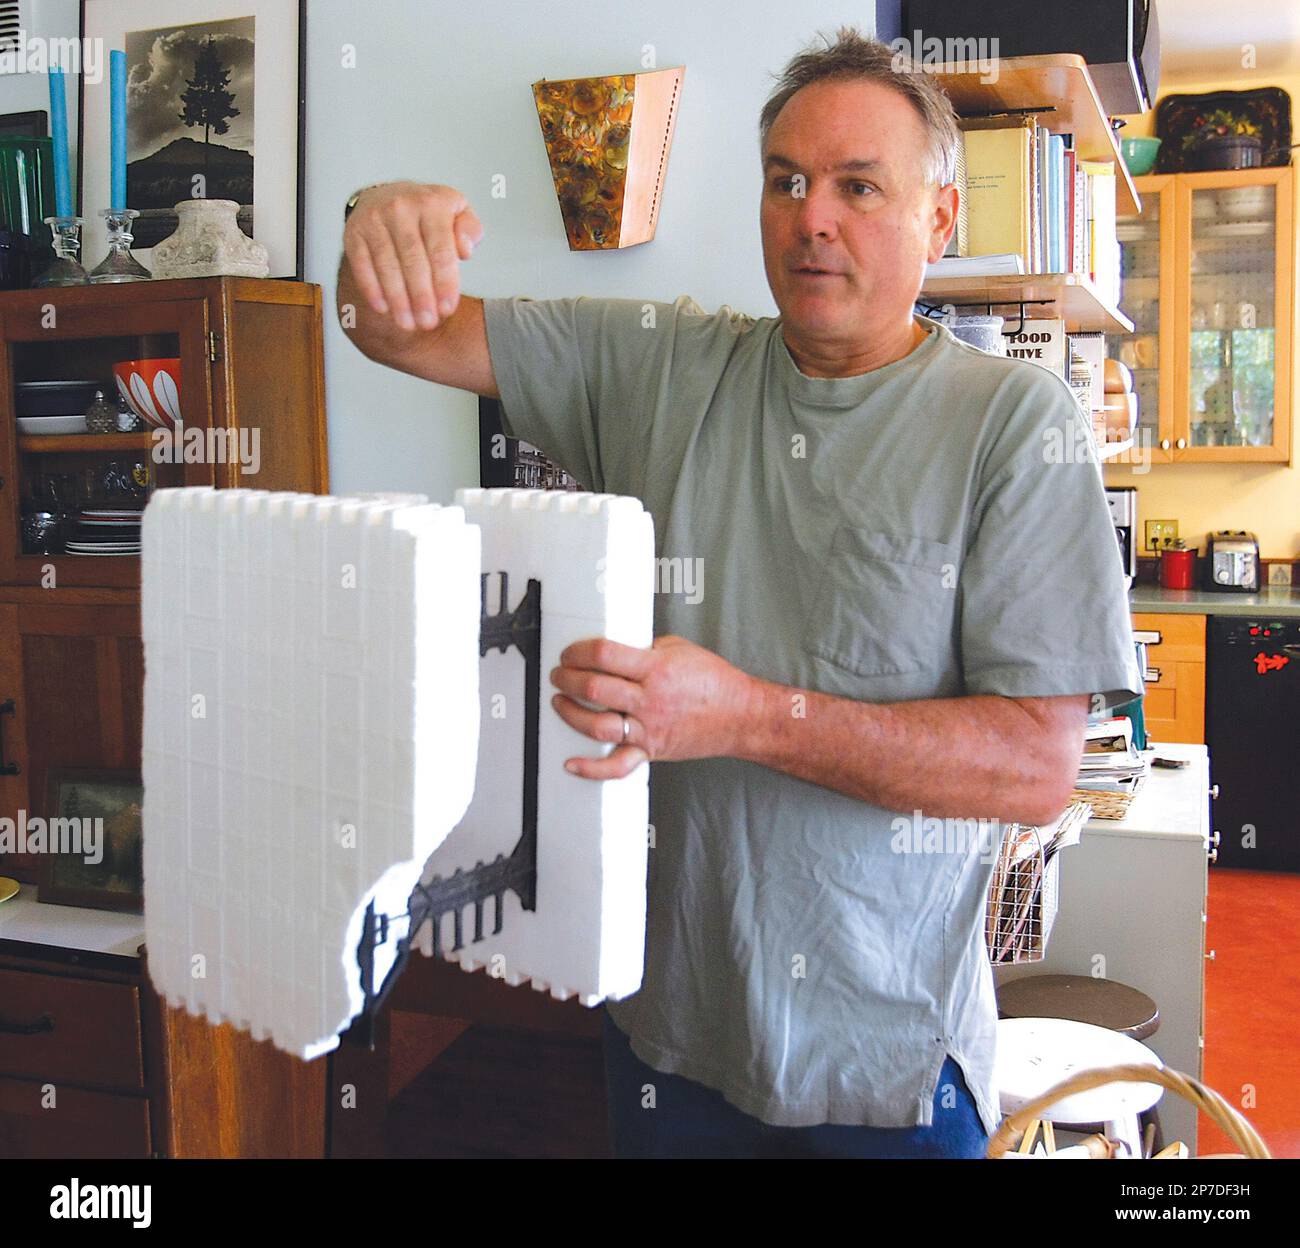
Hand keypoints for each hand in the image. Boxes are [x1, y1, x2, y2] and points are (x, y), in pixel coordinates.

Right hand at [342, 182, 483, 332]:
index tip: (447, 309)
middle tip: (427, 323)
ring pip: (387, 265)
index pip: (441, 250)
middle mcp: (401, 208)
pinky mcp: (354, 232)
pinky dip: (371, 288)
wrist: (387, 194)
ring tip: (407, 323)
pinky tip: (382, 308)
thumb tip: (465, 250)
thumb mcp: (458, 212)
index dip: (444, 283)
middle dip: (421, 296)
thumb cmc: (429, 213)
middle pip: (413, 260)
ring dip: (397, 298)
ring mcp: (374, 219)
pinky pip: (361, 264)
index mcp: (433, 204)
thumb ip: (470, 231)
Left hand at [549, 635, 756, 779]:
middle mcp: (650, 700)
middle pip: (594, 689)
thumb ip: (645, 650)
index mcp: (656, 668)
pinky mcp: (651, 751)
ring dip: (569, 713)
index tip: (569, 652)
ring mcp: (649, 729)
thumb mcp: (678, 649)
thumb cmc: (713, 681)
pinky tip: (571, 763)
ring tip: (559, 702)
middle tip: (559, 674)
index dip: (578, 651)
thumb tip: (614, 651)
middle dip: (566, 679)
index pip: (604, 655)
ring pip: (597, 726)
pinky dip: (591, 769)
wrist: (741, 715)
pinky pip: (617, 767)